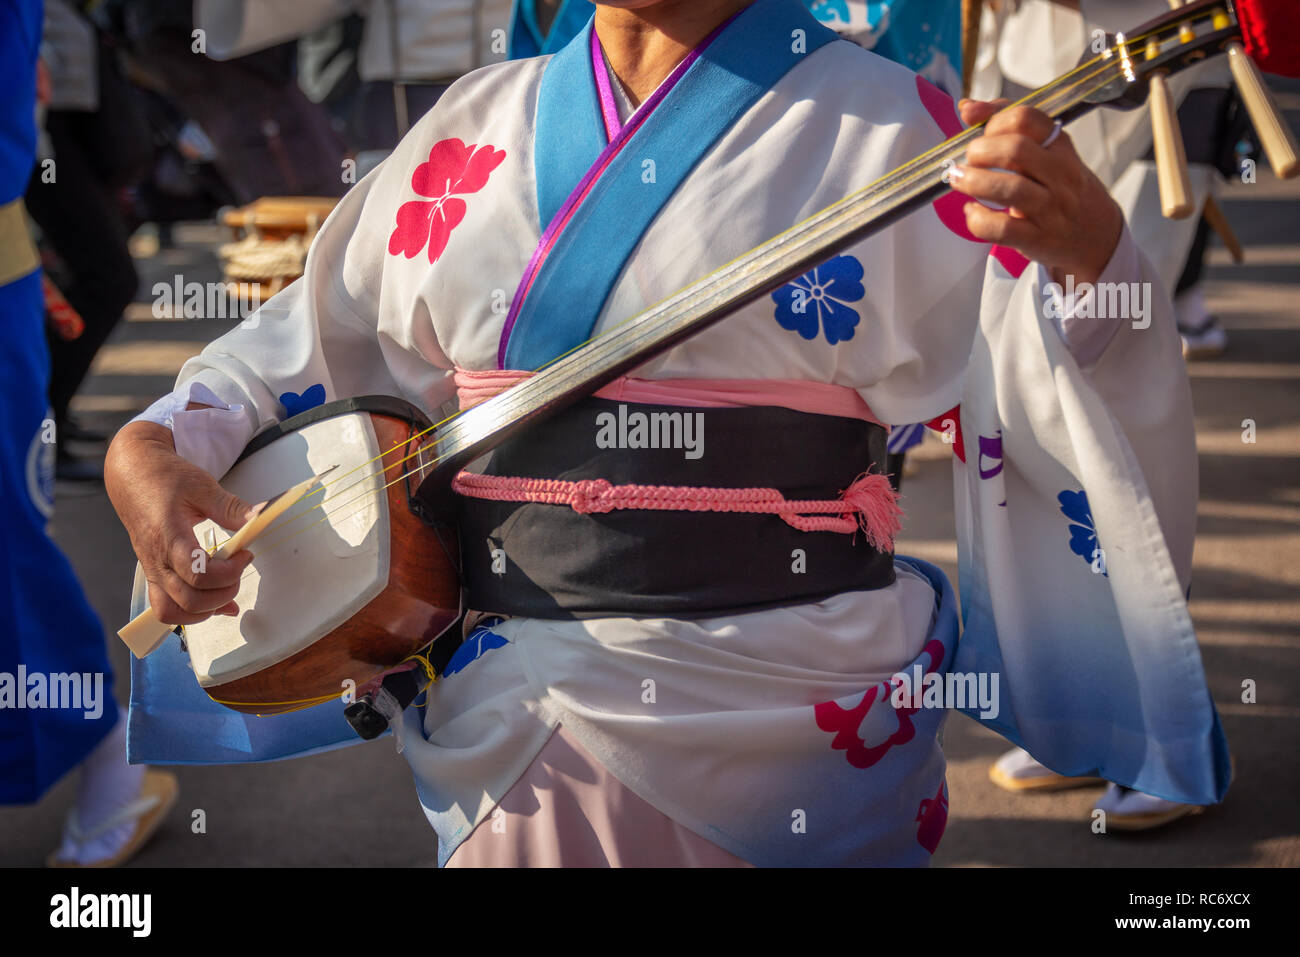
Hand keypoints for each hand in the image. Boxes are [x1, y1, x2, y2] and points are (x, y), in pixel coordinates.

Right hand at [106, 422, 255, 625]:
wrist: (132, 476)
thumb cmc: (165, 478)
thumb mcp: (202, 486)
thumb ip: (231, 507)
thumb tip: (260, 518)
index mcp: (168, 536)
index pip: (199, 573)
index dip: (229, 572)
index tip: (246, 554)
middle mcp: (156, 560)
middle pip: (189, 600)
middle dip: (223, 593)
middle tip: (239, 568)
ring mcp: (151, 570)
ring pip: (172, 612)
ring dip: (206, 610)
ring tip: (227, 588)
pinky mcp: (153, 574)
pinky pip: (166, 608)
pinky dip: (191, 612)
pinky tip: (215, 602)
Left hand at [948, 99, 1122, 287]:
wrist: (1097, 235)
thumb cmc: (1062, 189)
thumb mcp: (1048, 154)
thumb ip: (1009, 128)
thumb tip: (967, 108)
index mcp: (1061, 147)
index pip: (1027, 118)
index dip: (994, 120)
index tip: (982, 131)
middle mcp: (1060, 175)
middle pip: (1016, 150)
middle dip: (980, 151)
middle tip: (969, 159)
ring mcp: (1051, 209)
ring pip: (1010, 189)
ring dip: (974, 181)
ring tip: (959, 180)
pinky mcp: (1038, 239)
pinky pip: (1002, 228)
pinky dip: (978, 219)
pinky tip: (972, 212)